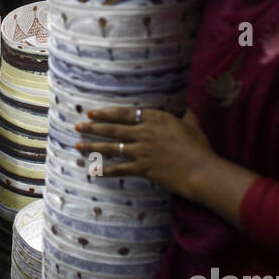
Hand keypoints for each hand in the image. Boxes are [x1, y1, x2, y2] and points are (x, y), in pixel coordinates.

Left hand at [75, 108, 214, 198]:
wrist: (199, 170)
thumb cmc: (199, 146)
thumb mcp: (192, 123)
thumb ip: (185, 114)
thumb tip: (186, 107)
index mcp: (155, 118)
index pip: (124, 113)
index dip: (106, 113)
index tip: (92, 113)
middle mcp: (143, 133)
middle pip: (113, 129)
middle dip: (93, 127)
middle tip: (78, 125)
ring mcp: (141, 151)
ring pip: (112, 148)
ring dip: (93, 146)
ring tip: (78, 144)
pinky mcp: (142, 169)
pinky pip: (119, 169)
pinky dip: (105, 170)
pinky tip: (93, 171)